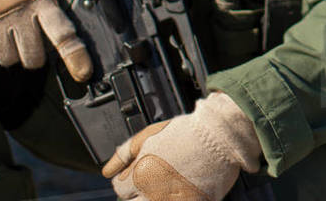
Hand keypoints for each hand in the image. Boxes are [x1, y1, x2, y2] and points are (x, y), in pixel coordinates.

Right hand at [0, 0, 91, 80]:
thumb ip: (56, 2)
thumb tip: (67, 29)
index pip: (62, 33)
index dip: (75, 56)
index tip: (83, 72)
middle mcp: (19, 13)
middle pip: (33, 58)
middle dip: (38, 57)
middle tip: (35, 42)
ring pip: (9, 61)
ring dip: (14, 55)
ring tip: (14, 36)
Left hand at [103, 92, 261, 200]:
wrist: (219, 136)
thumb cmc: (185, 132)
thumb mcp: (148, 135)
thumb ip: (123, 153)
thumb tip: (106, 171)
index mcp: (139, 175)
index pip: (119, 189)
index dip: (128, 178)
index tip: (138, 172)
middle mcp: (153, 194)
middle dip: (138, 193)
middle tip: (152, 179)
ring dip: (153, 197)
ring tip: (166, 184)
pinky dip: (175, 198)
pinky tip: (181, 186)